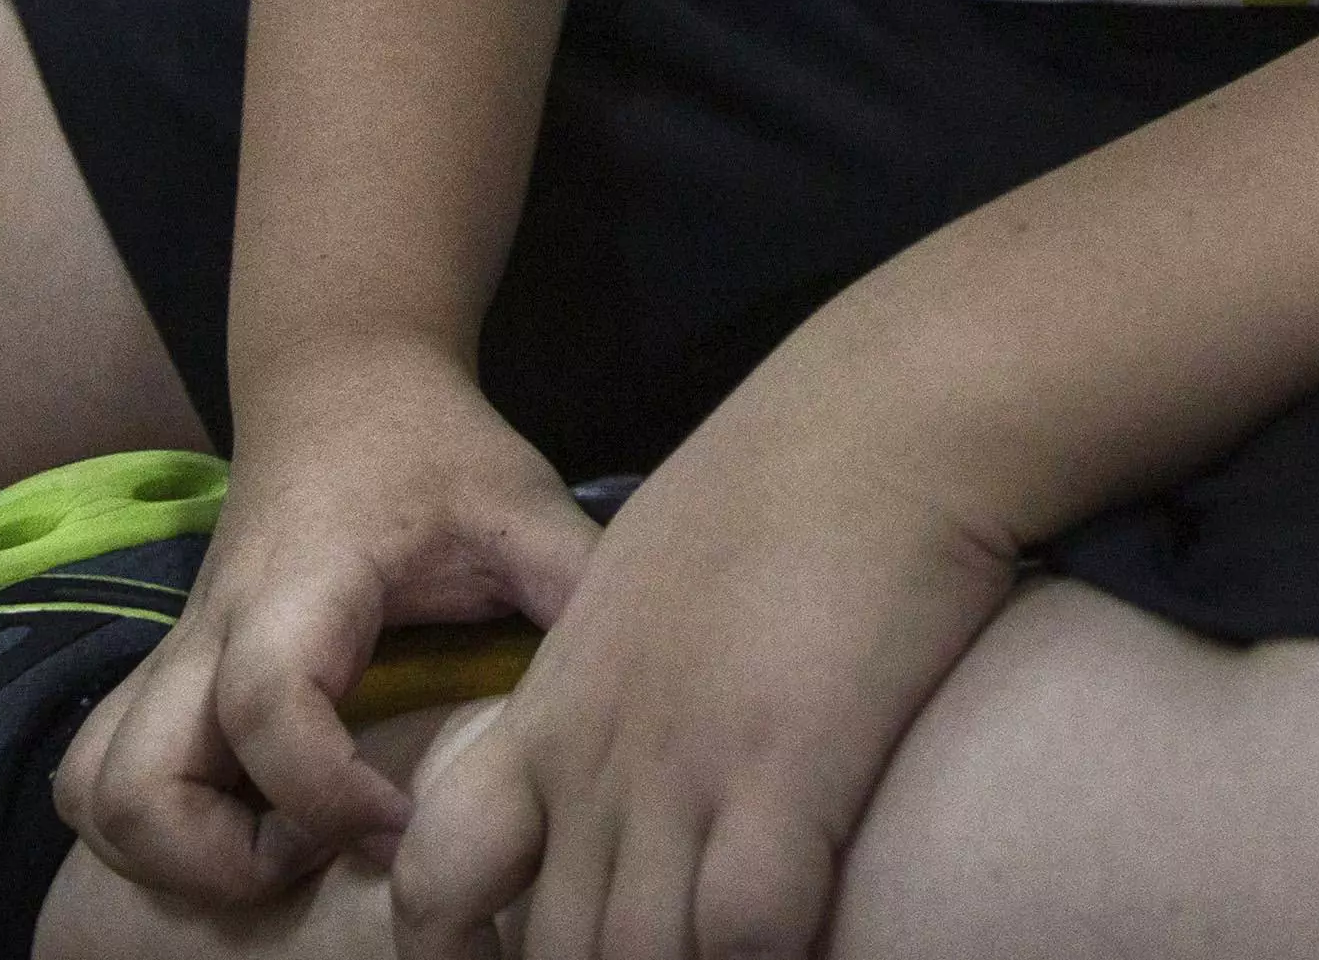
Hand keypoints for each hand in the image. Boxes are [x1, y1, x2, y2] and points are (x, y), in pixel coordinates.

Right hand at [53, 354, 597, 908]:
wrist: (339, 377)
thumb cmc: (434, 447)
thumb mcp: (523, 502)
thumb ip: (579, 585)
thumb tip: (651, 683)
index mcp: (304, 584)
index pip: (267, 705)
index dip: (325, 794)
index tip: (405, 828)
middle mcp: (214, 628)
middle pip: (134, 780)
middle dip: (213, 860)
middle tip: (318, 856)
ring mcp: (177, 653)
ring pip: (91, 784)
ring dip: (166, 849)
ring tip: (279, 849)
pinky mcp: (169, 672)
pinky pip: (101, 768)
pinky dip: (149, 823)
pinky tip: (248, 823)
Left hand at [386, 375, 1020, 959]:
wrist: (875, 414)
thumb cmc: (782, 484)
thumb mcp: (651, 585)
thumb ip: (627, 681)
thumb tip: (656, 744)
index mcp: (556, 711)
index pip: (443, 875)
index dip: (456, 954)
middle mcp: (600, 758)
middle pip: (556, 952)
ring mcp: (685, 769)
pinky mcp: (784, 770)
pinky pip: (746, 935)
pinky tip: (799, 958)